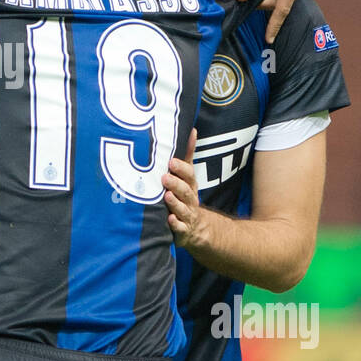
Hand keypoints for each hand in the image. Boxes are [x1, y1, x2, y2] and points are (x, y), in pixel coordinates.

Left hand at [163, 129, 203, 245]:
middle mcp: (190, 200)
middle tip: (164, 177)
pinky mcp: (182, 230)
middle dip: (176, 184)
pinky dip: (176, 224)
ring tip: (166, 196)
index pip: (188, 176)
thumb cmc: (186, 197)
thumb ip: (187, 155)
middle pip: (185, 191)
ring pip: (183, 209)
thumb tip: (191, 129)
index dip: (181, 169)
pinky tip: (170, 220)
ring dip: (175, 203)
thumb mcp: (188, 177)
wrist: (196, 229)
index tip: (171, 162)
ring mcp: (187, 216)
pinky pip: (180, 228)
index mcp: (190, 186)